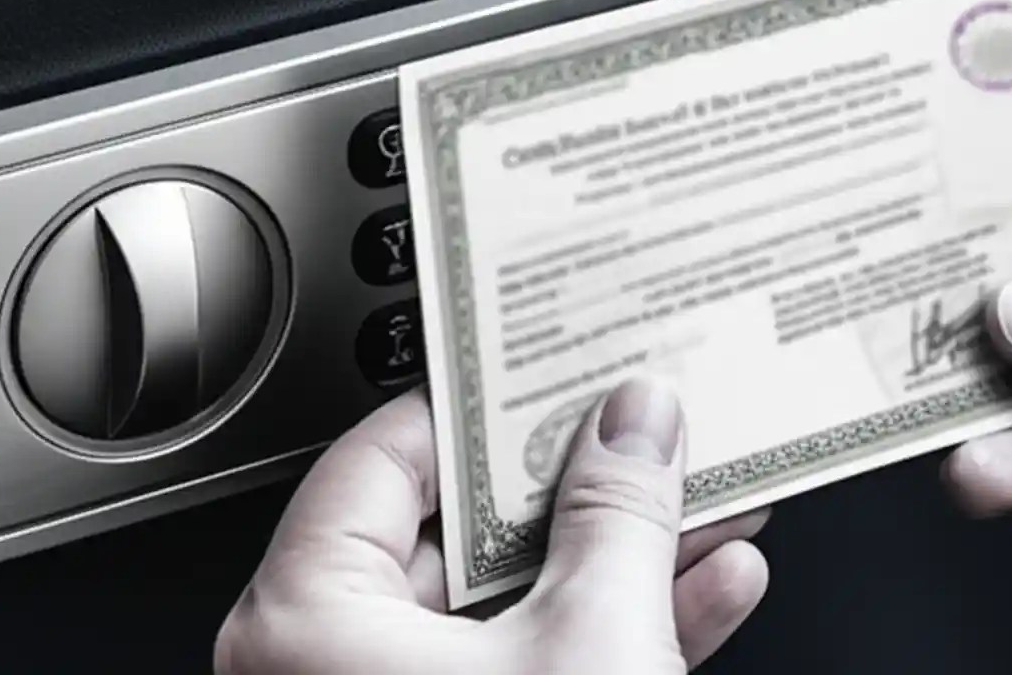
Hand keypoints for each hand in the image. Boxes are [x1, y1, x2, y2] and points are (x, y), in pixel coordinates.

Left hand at [214, 379, 771, 673]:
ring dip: (613, 557)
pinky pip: (531, 672)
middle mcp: (327, 668)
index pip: (385, 454)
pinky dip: (611, 632)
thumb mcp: (588, 653)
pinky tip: (704, 592)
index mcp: (306, 622)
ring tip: (699, 500)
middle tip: (639, 429)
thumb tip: (635, 423)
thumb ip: (614, 519)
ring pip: (507, 607)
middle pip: (454, 533)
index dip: (481, 405)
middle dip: (574, 485)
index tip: (550, 367)